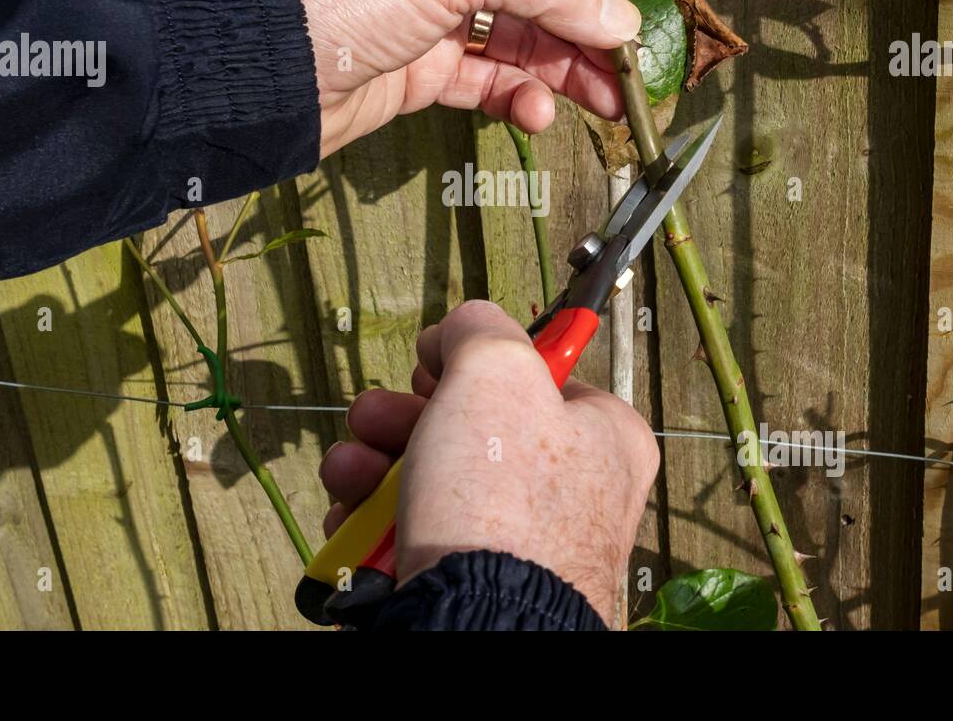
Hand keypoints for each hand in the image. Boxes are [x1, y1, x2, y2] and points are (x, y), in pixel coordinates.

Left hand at [279, 0, 640, 157]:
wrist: (267, 71)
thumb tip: (618, 19)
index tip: (625, 5)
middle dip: (584, 30)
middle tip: (629, 70)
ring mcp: (431, 17)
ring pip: (518, 42)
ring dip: (563, 72)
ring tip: (605, 103)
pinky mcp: (421, 72)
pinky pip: (487, 82)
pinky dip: (518, 98)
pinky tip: (538, 116)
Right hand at [318, 300, 658, 622]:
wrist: (478, 624)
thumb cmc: (502, 500)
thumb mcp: (494, 371)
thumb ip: (479, 327)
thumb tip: (459, 329)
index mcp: (604, 437)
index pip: (537, 375)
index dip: (474, 361)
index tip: (432, 364)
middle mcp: (572, 492)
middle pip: (473, 427)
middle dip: (402, 418)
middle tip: (374, 419)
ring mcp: (524, 543)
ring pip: (435, 480)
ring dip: (374, 467)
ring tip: (349, 472)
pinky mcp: (478, 581)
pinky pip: (422, 534)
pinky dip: (377, 523)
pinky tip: (351, 522)